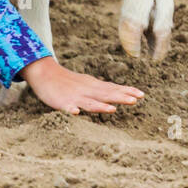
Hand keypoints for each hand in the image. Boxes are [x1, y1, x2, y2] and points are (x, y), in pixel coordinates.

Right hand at [20, 55, 144, 113]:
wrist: (45, 73)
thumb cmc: (69, 81)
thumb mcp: (88, 83)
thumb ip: (103, 89)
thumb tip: (123, 92)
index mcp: (94, 86)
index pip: (113, 88)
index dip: (126, 91)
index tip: (141, 95)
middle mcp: (87, 90)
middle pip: (105, 94)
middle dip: (120, 97)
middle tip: (135, 100)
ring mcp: (75, 97)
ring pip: (89, 102)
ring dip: (100, 106)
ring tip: (112, 109)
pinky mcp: (62, 102)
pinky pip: (66, 107)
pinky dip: (71, 110)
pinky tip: (75, 113)